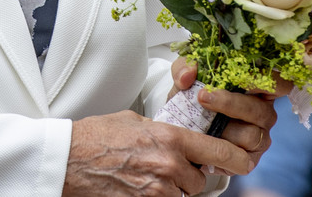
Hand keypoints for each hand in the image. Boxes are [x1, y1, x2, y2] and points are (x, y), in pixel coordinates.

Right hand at [64, 110, 242, 196]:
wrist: (66, 160)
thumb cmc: (96, 137)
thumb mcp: (134, 122)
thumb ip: (161, 129)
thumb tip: (177, 137)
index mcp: (169, 137)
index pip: (217, 151)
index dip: (235, 158)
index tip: (245, 161)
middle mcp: (168, 165)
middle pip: (199, 180)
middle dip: (189, 176)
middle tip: (170, 169)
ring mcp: (157, 190)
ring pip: (183, 195)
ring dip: (174, 190)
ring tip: (150, 178)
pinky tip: (142, 187)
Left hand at [167, 61, 283, 170]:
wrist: (182, 128)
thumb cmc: (194, 98)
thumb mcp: (188, 76)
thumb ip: (185, 68)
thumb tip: (188, 75)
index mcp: (260, 88)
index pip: (280, 83)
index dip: (265, 81)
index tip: (242, 78)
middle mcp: (264, 112)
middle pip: (260, 110)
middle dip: (231, 103)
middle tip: (204, 97)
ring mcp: (260, 137)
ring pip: (251, 135)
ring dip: (223, 129)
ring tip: (202, 124)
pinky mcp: (250, 159)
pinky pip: (241, 157)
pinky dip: (221, 148)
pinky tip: (207, 141)